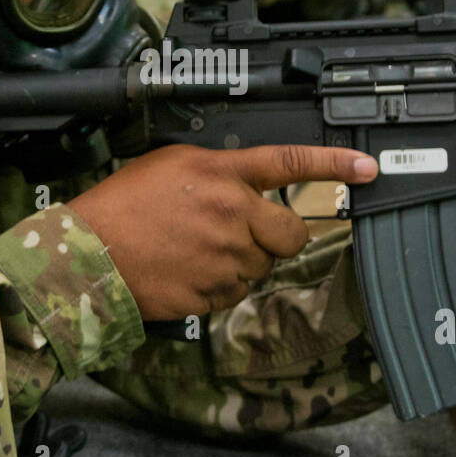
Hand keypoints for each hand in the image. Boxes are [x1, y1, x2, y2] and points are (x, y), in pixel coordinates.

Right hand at [69, 144, 377, 319]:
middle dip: (277, 236)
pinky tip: (188, 272)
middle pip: (290, 232)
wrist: (87, 254)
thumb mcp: (171, 164)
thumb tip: (247, 183)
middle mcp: (232, 213)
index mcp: (222, 174)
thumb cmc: (121, 206)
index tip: (368, 167)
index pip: (290, 163)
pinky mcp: (213, 293)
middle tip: (244, 232)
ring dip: (242, 262)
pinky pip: (235, 293)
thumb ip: (219, 170)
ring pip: (262, 266)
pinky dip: (220, 287)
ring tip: (196, 250)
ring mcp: (225, 257)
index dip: (334, 163)